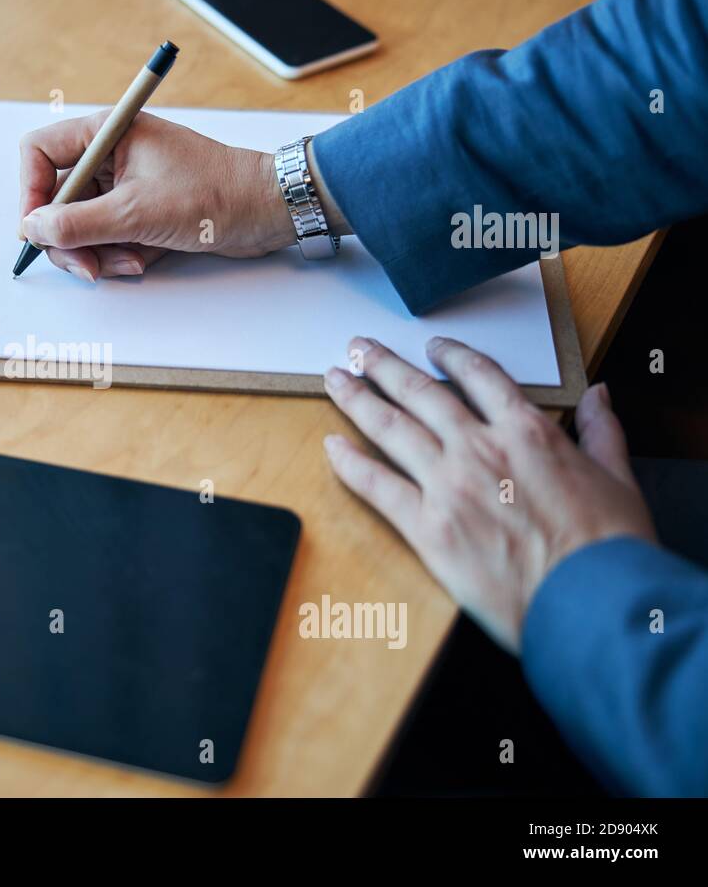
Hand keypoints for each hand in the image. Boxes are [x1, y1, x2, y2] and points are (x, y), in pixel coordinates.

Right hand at [18, 111, 291, 279]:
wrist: (266, 211)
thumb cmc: (214, 193)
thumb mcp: (136, 213)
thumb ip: (77, 224)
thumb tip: (33, 229)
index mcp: (107, 133)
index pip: (40, 153)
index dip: (31, 192)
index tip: (37, 229)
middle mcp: (110, 156)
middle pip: (57, 199)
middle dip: (69, 238)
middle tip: (85, 265)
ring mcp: (124, 185)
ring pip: (81, 225)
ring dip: (98, 252)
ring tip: (130, 261)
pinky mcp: (139, 211)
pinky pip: (107, 238)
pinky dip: (120, 255)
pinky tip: (146, 258)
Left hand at [322, 336, 655, 653]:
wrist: (593, 601)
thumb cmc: (611, 547)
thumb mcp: (618, 477)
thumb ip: (600, 431)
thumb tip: (599, 396)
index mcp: (529, 432)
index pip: (481, 376)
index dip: (452, 356)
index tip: (433, 347)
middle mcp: (481, 449)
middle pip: (420, 393)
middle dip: (384, 366)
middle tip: (357, 349)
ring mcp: (449, 486)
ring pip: (390, 428)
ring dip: (357, 399)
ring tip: (333, 379)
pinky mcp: (427, 527)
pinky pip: (377, 486)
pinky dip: (350, 463)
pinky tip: (331, 446)